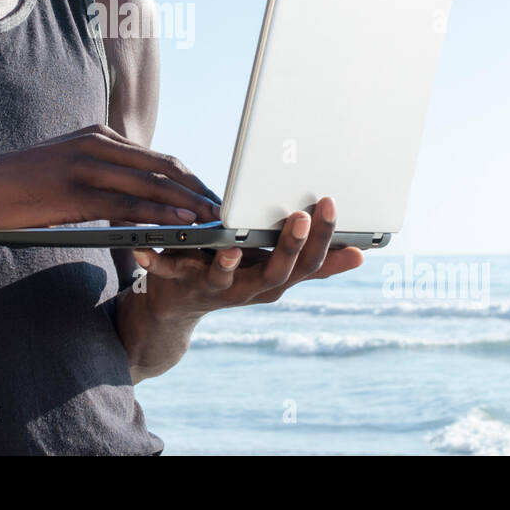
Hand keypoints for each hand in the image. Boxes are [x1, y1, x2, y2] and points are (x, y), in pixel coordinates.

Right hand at [0, 123, 221, 232]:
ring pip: (152, 184)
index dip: (189, 177)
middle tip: (224, 208)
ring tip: (214, 219)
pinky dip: (161, 213)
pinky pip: (130, 204)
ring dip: (188, 202)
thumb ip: (101, 175)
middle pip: (163, 165)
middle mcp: (98, 143)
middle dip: (198, 188)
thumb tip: (133, 196)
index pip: (157, 156)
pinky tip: (182, 224)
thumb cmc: (24, 189)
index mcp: (98, 136)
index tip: (210, 195)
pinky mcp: (78, 191)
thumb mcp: (67, 171)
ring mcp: (88, 165)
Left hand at [129, 196, 362, 321]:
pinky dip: (158, 263)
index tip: (332, 202)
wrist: (177, 307)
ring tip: (231, 249)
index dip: (324, 237)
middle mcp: (248, 289)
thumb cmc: (233, 274)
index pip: (309, 263)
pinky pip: (166, 275)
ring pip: (225, 280)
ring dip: (227, 266)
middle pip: (275, 274)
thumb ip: (316, 263)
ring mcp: (213, 289)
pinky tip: (148, 251)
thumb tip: (361, 254)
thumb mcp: (277, 268)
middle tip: (301, 216)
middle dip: (289, 246)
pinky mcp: (178, 285)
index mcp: (275, 279)